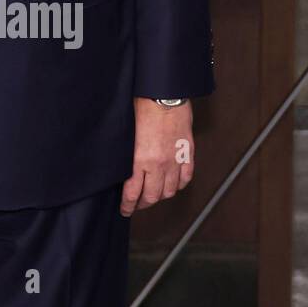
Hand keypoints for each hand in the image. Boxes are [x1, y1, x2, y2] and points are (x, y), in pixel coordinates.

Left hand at [121, 98, 193, 216]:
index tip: (125, 210)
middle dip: (143, 204)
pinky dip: (179, 185)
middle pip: (153, 196)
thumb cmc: (141, 108)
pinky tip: (173, 184)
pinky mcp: (187, 155)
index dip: (128, 205)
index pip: (133, 192)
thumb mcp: (126, 133)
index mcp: (139, 160)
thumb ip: (125, 154)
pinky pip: (185, 178)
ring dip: (161, 196)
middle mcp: (158, 165)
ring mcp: (175, 161)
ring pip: (170, 191)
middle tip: (137, 205)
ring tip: (154, 196)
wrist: (165, 96)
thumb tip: (120, 168)